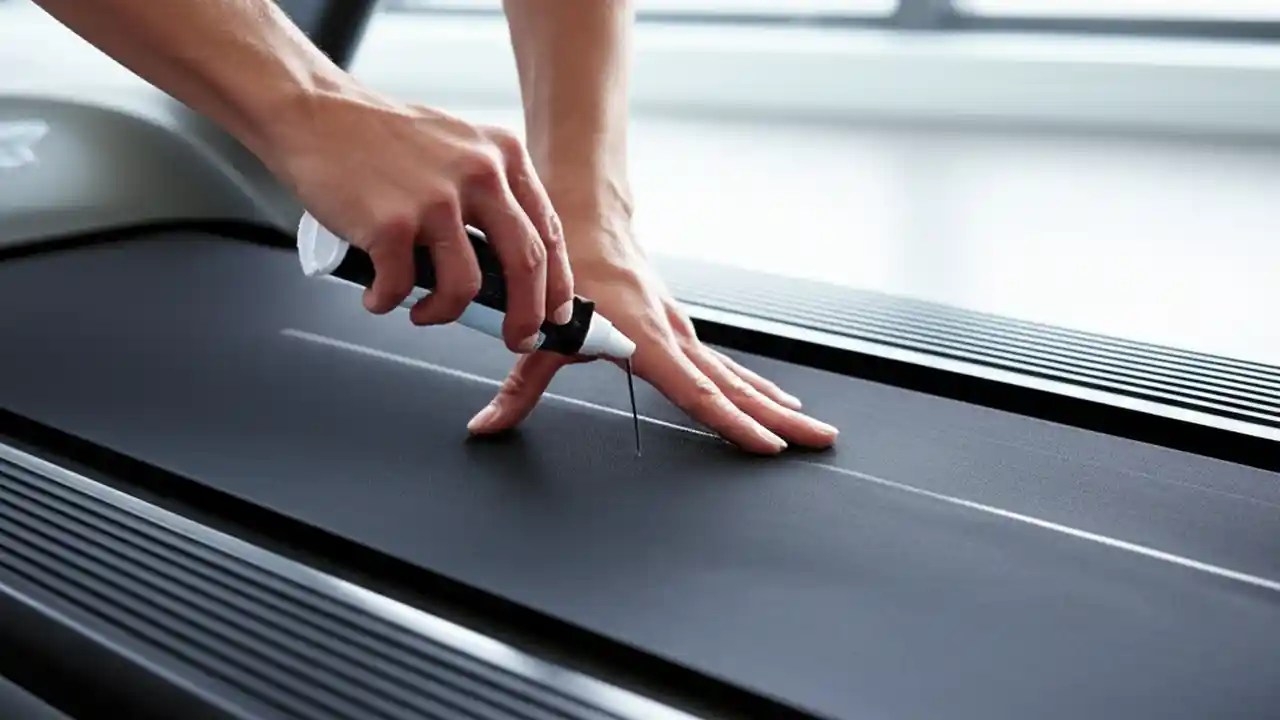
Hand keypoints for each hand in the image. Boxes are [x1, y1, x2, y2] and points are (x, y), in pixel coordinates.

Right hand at [264, 88, 573, 351]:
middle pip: (526, 263)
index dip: (557, 283)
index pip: (548, 231)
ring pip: (466, 287)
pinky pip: (402, 287)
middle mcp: (479, 173)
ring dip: (445, 313)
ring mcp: (436, 199)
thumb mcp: (456, 148)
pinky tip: (377, 294)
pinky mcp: (392, 223)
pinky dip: (388, 301)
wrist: (312, 111)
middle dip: (526, 316)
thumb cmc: (377, 137)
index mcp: (502, 155)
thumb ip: (487, 194)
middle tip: (516, 338)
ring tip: (422, 312)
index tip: (553, 314)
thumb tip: (511, 266)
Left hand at [466, 215, 839, 453]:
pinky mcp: (680, 329)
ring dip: (776, 404)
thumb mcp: (537, 334)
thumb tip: (484, 428)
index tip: (766, 445)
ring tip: (812, 429)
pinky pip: (724, 365)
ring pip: (737, 376)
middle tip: (821, 440)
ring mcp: (682, 332)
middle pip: (735, 386)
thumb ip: (518, 388)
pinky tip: (775, 400)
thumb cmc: (563, 274)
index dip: (730, 421)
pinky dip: (753, 385)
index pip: (696, 391)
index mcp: (645, 340)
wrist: (583, 218)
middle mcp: (673, 337)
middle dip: (779, 418)